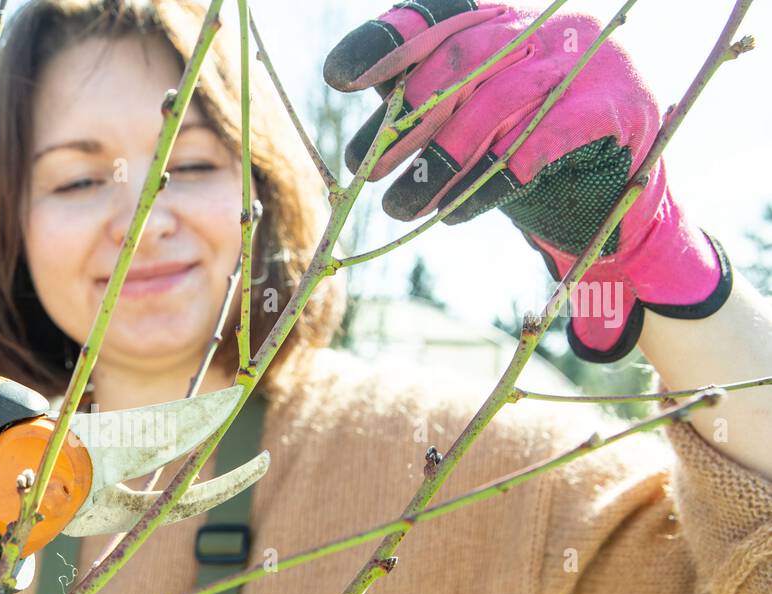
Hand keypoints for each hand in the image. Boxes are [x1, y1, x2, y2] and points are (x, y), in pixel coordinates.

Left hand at [323, 0, 731, 361]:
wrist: (613, 195)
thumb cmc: (528, 151)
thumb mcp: (472, 115)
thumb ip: (428, 96)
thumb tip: (364, 96)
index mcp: (511, 16)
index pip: (443, 11)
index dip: (388, 40)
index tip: (340, 77)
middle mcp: (552, 25)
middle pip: (464, 58)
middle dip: (406, 119)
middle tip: (366, 169)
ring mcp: (590, 61)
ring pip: (496, 104)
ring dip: (437, 163)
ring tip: (400, 207)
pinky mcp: (616, 109)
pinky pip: (536, 146)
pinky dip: (487, 184)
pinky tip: (455, 212)